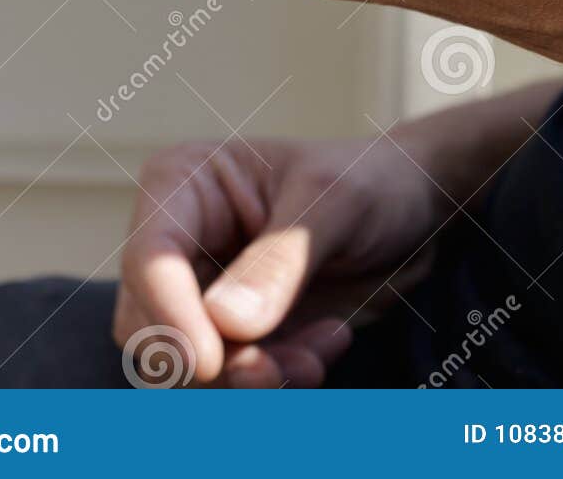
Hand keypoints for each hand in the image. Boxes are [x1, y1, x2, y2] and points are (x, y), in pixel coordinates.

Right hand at [113, 130, 444, 386]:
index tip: (211, 363)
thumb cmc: (370, 180)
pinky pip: (228, 382)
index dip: (170, 316)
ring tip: (316, 353)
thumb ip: (280, 261)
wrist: (412, 211)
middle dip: (216, 361)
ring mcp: (200, 291)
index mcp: (184, 182)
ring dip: (250, 378)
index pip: (149, 258)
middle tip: (279, 369)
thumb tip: (223, 323)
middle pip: (150, 327)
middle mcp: (179, 239)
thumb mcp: (335, 202)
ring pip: (184, 368)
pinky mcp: (231, 334)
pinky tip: (326, 345)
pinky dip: (275, 380)